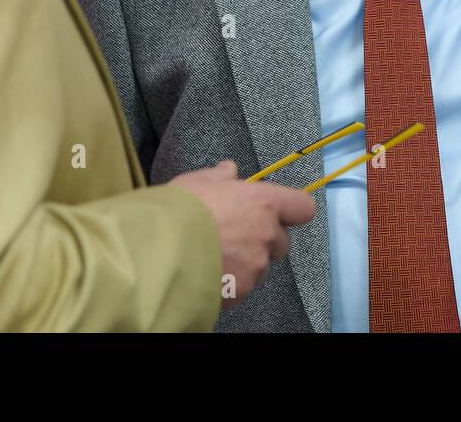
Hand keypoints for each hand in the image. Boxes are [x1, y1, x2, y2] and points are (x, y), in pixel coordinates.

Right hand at [169, 160, 316, 308]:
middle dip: (264, 240)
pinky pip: (242, 286)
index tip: (277, 211)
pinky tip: (207, 271)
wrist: (157, 251)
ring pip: (260, 266)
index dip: (292, 210)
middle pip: (282, 242)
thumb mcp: (197, 182)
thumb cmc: (179, 210)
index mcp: (263, 204)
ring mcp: (255, 267)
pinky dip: (230, 282)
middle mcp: (266, 236)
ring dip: (246, 262)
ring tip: (214, 255)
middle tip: (234, 235)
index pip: (303, 208)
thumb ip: (219, 177)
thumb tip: (230, 170)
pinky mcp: (241, 291)